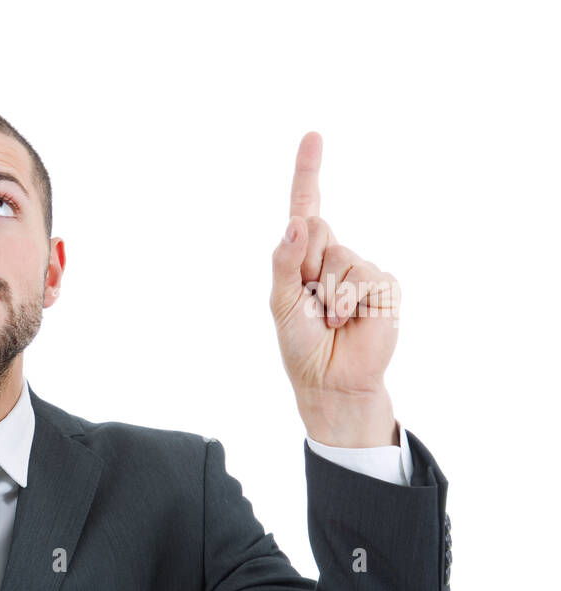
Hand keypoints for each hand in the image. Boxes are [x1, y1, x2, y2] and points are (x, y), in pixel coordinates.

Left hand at [269, 132, 400, 445]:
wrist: (332, 379)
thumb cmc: (301, 344)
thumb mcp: (280, 303)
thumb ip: (285, 262)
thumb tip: (298, 222)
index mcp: (304, 257)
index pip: (307, 208)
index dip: (309, 172)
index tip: (313, 135)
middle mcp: (333, 256)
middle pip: (318, 229)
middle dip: (307, 265)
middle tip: (309, 301)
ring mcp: (360, 269)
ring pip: (342, 257)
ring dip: (330, 294)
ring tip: (330, 318)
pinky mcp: (384, 285)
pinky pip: (369, 277)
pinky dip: (353, 303)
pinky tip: (352, 321)